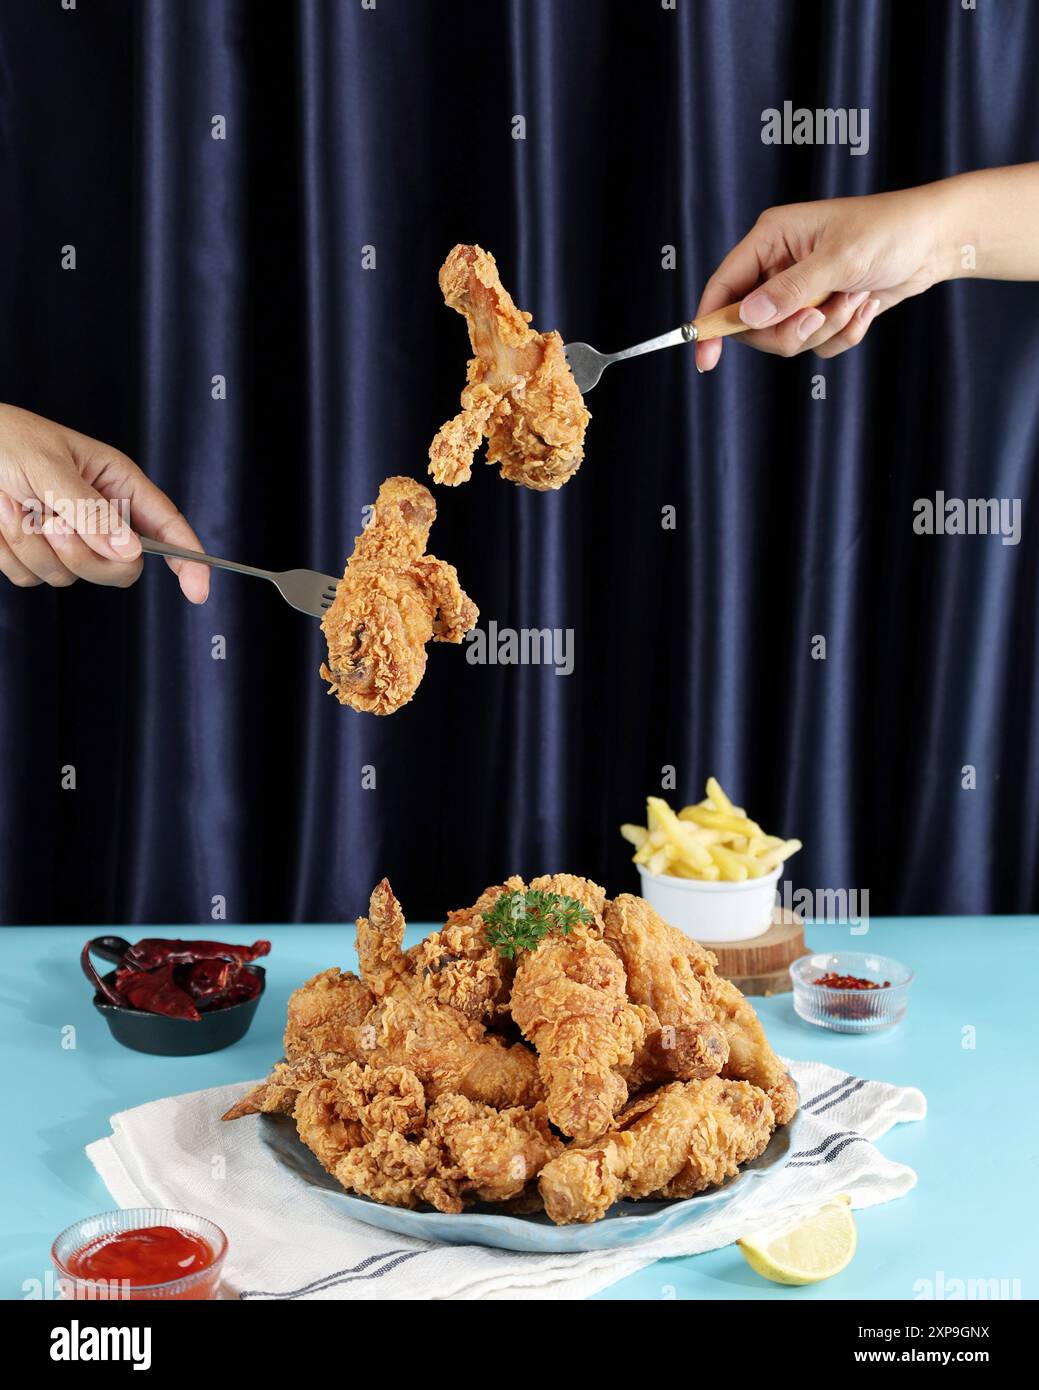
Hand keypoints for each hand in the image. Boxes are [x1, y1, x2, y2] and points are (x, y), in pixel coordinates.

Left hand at [0, 404, 208, 600]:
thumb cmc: (4, 439)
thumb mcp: (49, 468)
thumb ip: (91, 512)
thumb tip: (132, 552)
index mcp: (116, 483)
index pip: (166, 526)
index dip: (189, 559)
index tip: (198, 591)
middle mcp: (99, 516)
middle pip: (121, 567)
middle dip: (83, 554)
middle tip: (52, 523)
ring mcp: (68, 540)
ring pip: (71, 576)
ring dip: (33, 545)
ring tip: (10, 505)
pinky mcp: (36, 556)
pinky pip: (32, 578)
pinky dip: (9, 553)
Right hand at [693, 183, 954, 368]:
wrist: (935, 241)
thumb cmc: (890, 231)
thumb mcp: (839, 259)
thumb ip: (791, 290)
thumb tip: (748, 317)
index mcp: (771, 239)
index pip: (723, 286)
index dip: (709, 323)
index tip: (705, 357)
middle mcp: (778, 266)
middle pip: (752, 325)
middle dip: (790, 330)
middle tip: (819, 315)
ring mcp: (799, 292)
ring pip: (787, 339)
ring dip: (824, 328)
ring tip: (854, 299)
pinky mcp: (821, 311)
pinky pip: (816, 344)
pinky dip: (843, 334)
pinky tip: (865, 306)